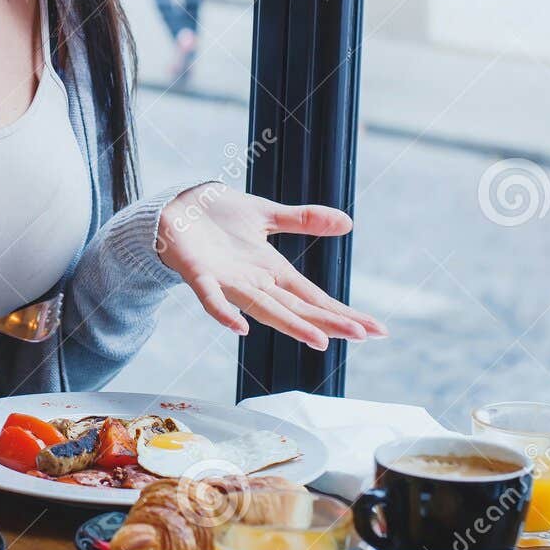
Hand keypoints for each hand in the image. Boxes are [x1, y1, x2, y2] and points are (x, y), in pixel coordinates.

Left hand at [155, 183, 386, 349]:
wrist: (174, 209)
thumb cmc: (217, 217)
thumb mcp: (267, 214)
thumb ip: (303, 220)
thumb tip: (348, 223)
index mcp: (271, 271)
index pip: (314, 297)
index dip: (343, 312)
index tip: (376, 330)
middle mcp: (254, 283)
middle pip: (297, 307)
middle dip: (330, 321)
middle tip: (363, 335)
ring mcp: (227, 282)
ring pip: (263, 308)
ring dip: (290, 324)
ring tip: (320, 340)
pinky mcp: (198, 274)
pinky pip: (211, 298)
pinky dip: (224, 313)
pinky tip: (240, 327)